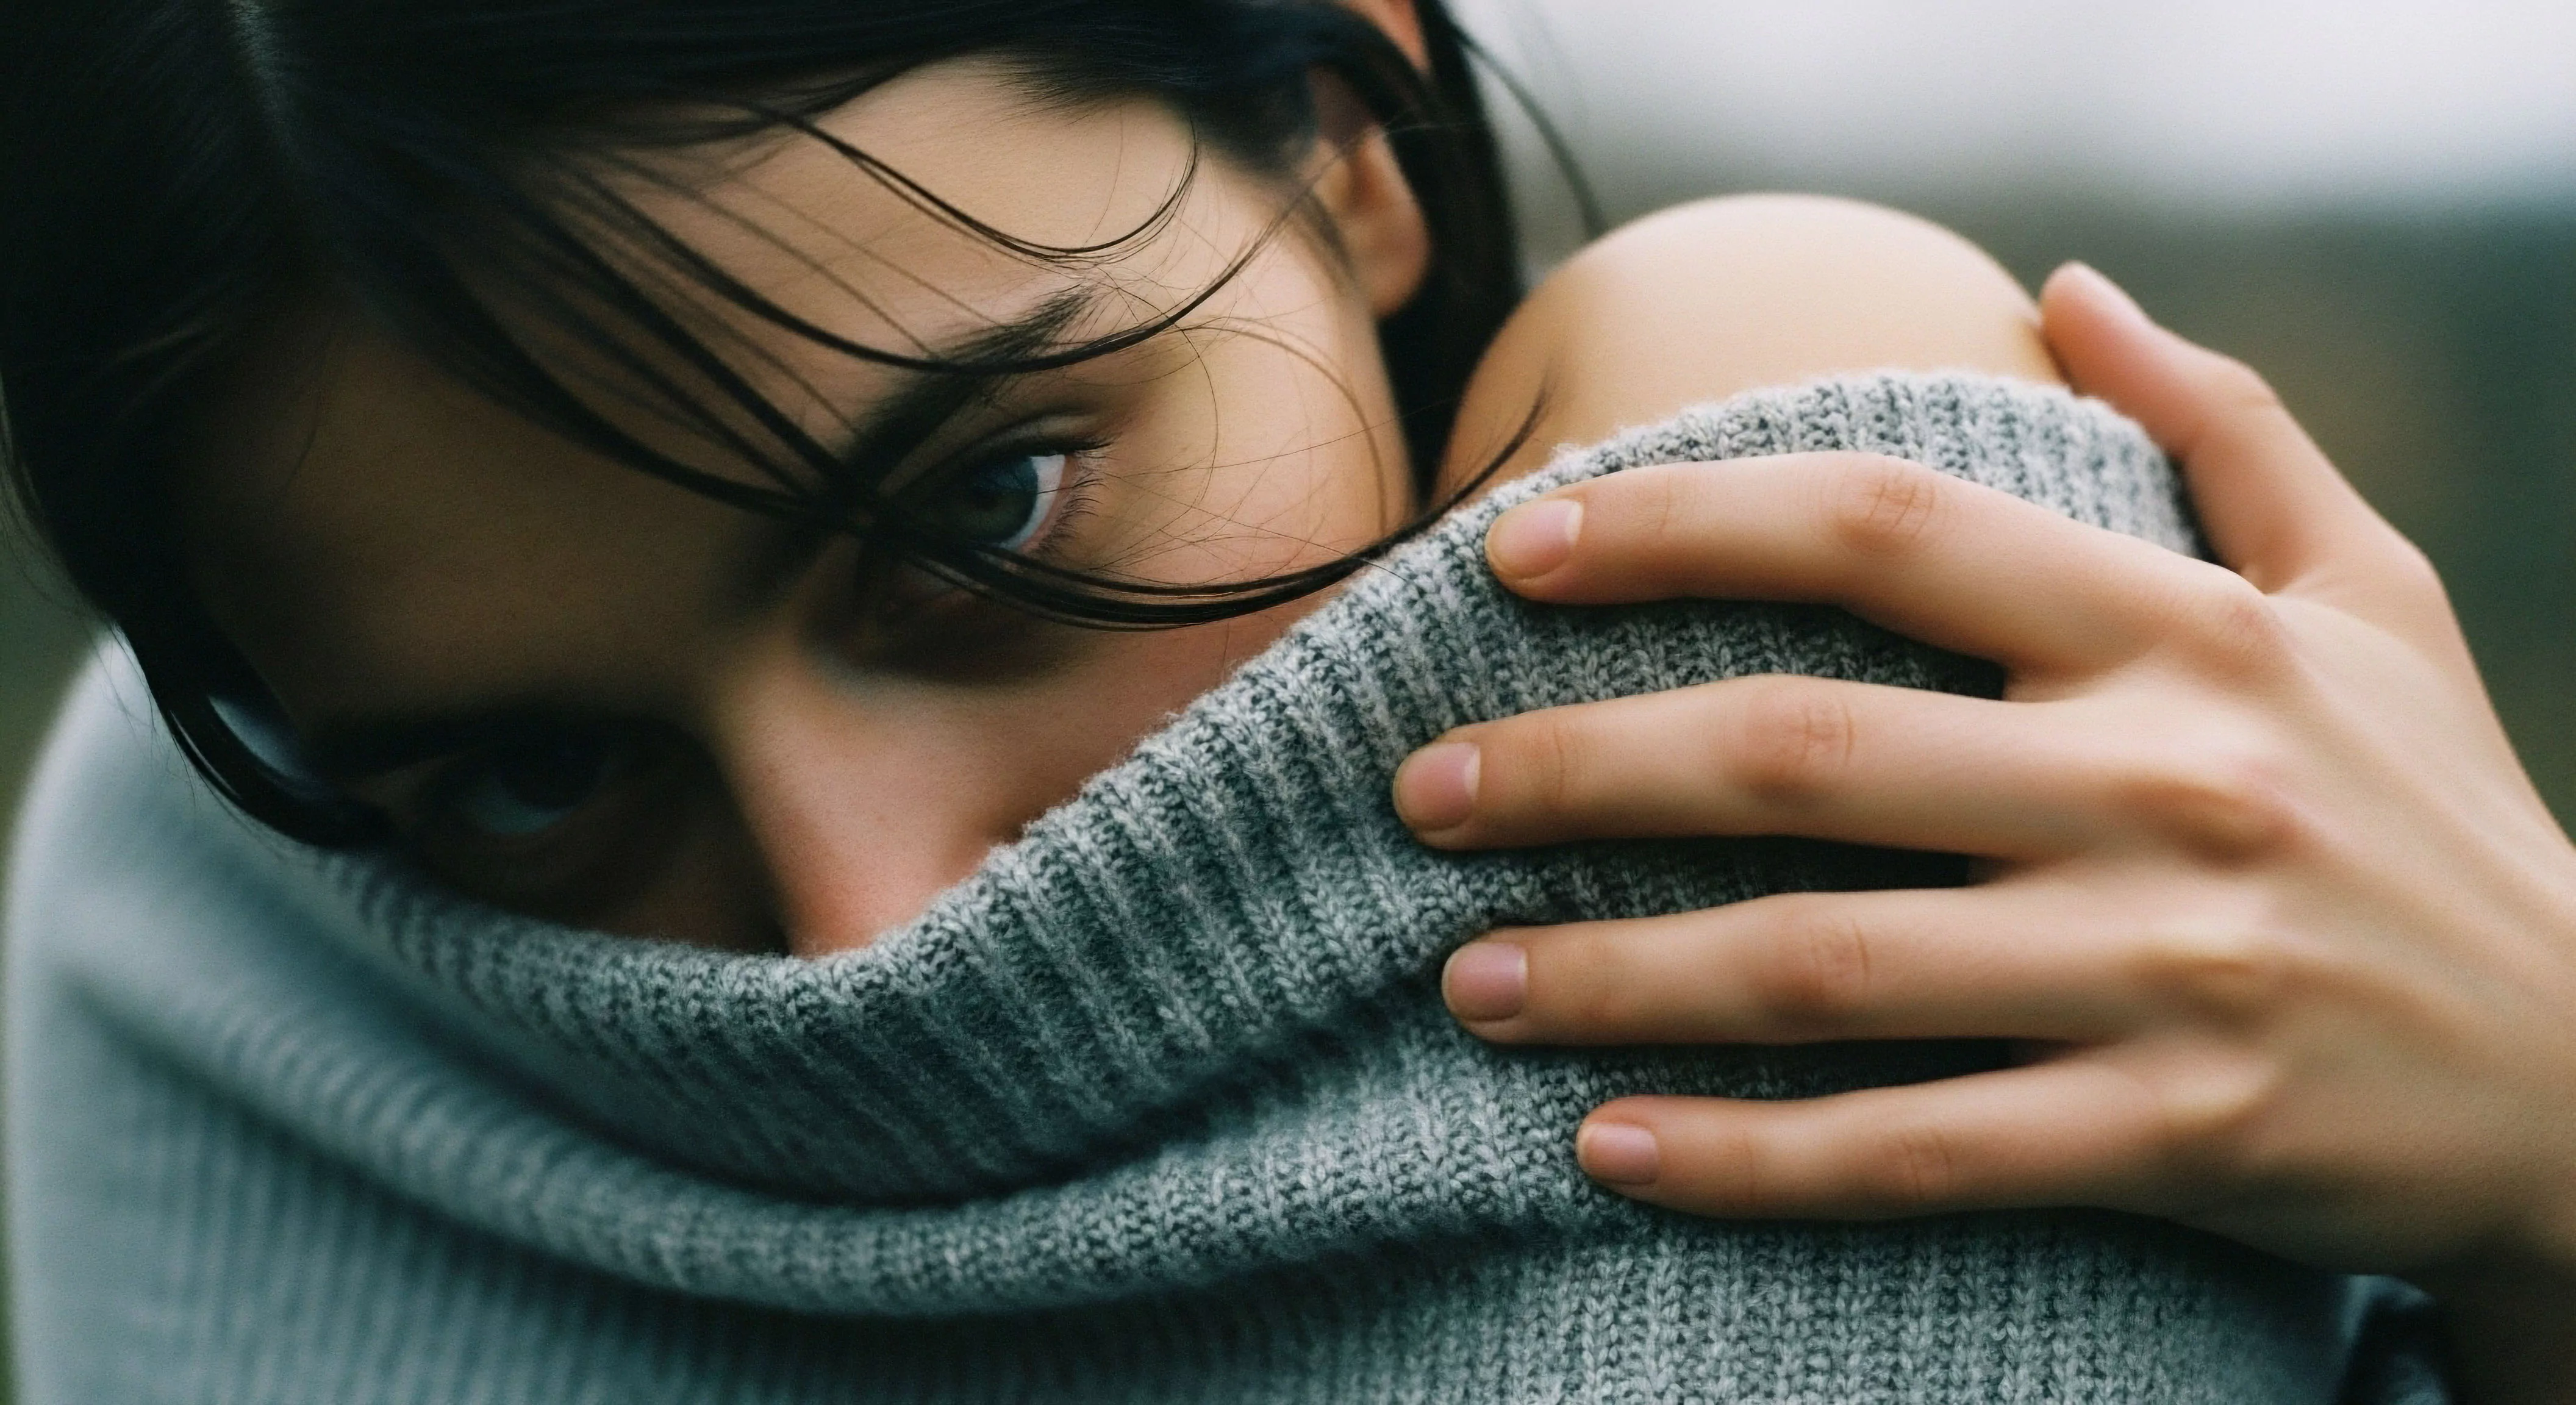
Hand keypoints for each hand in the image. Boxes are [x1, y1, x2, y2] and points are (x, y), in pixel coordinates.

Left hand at [1394, 265, 2575, 1399]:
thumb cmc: (2436, 814)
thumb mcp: (2370, 592)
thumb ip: (2223, 423)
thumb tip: (2066, 285)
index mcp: (2188, 634)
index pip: (1886, 527)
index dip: (1681, 522)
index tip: (1512, 548)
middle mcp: (2170, 782)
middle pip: (1805, 749)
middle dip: (1581, 767)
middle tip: (1422, 791)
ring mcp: (2173, 966)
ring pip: (1829, 962)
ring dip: (1617, 976)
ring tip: (1462, 980)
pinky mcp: (2180, 1134)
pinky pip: (1917, 1150)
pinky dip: (1750, 1159)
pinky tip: (1606, 1151)